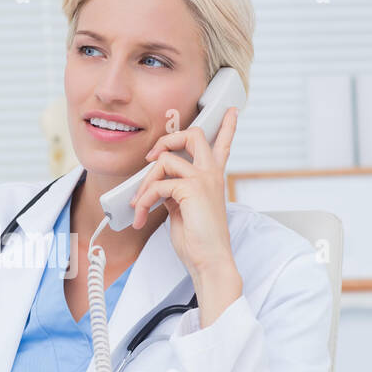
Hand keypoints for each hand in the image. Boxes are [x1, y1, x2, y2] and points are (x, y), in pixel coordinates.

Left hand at [129, 106, 243, 325]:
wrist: (209, 260)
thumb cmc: (198, 240)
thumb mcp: (183, 209)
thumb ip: (175, 191)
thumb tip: (158, 183)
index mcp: (213, 178)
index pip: (223, 146)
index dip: (227, 127)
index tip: (232, 111)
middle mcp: (212, 174)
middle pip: (194, 134)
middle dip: (169, 138)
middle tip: (152, 156)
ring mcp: (204, 179)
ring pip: (166, 159)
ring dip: (145, 182)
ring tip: (139, 204)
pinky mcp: (191, 189)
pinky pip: (158, 184)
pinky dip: (144, 200)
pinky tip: (141, 215)